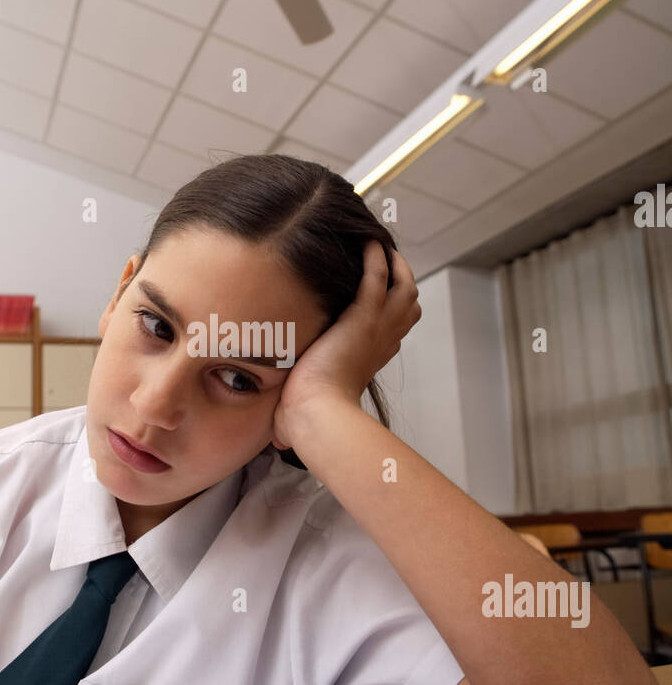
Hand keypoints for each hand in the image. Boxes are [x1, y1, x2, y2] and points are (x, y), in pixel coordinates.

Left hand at [270, 242, 420, 451]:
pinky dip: (376, 257)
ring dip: (396, 264)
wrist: (316, 413)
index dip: (391, 311)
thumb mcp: (306, 410)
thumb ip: (293, 419)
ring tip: (381, 245)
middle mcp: (383, 342)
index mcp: (372, 360)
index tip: (379, 296)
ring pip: (403, 286)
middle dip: (402, 280)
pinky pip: (378, 275)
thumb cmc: (309, 420)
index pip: (394, 329)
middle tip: (388, 259)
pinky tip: (368, 241)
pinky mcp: (364, 315)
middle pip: (408, 304)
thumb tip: (276, 442)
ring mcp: (377, 327)